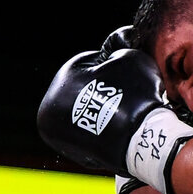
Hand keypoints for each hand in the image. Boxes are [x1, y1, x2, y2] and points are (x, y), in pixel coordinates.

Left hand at [37, 26, 192, 193]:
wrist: (142, 140)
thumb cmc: (135, 95)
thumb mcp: (129, 56)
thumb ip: (120, 44)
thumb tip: (119, 39)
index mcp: (58, 84)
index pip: (86, 62)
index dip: (110, 63)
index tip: (126, 71)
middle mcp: (50, 112)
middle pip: (82, 89)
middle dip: (104, 87)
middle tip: (128, 91)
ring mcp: (59, 137)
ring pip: (85, 112)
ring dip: (102, 108)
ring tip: (126, 109)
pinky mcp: (74, 153)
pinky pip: (91, 133)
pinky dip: (102, 128)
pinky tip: (119, 127)